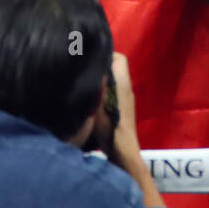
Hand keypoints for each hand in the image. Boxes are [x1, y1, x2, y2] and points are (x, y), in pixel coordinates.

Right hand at [96, 53, 165, 207]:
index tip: (89, 58)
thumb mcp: (96, 106)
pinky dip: (101, 93)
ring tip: (81, 83)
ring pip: (112, 82)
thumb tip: (88, 69)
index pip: (119, 58)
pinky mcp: (121, 111)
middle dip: (100, 67)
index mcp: (123, 83)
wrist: (122, 154)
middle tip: (82, 70)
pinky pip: (111, 93)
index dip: (105, 54)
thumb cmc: (110, 128)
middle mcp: (126, 89)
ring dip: (100, 81)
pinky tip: (87, 100)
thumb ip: (94, 87)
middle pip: (114, 69)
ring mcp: (125, 100)